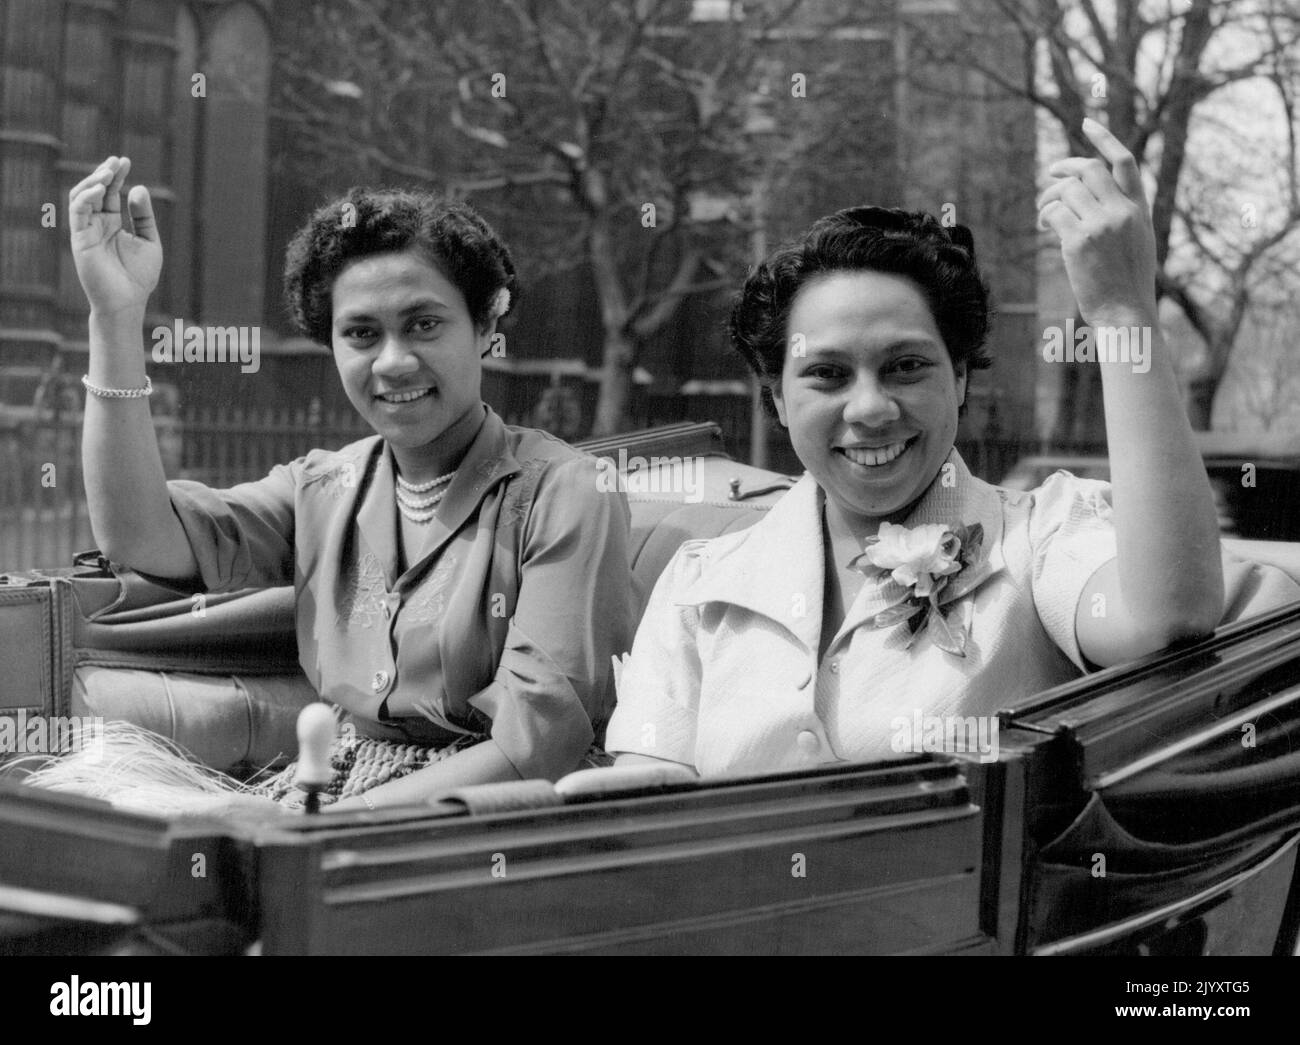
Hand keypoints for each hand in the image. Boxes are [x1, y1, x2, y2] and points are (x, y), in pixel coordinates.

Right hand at [68, 156, 161, 317]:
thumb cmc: (139, 277)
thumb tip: (138, 187)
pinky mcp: (80, 239)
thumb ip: (144, 216)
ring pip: (81, 197)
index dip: (116, 176)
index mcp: (111, 223)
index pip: (110, 193)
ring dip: (93, 181)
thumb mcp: (149, 241)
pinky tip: (99, 189)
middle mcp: (96, 224)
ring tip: (109, 171)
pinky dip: (86, 197)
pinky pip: (78, 212)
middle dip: (104, 173)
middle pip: (94, 190)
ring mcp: (86, 231)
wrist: (128, 302)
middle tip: (117, 161)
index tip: (126, 161)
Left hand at [1036, 118, 1157, 325]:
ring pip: (1067, 190)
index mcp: (1140, 209)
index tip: (1087, 122)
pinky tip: (1045, 227)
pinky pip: (1054, 213)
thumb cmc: (1128, 284)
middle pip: (1089, 168)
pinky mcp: (1079, 241)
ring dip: (1049, 197)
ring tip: (1044, 212)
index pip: (1125, 161)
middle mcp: (1122, 211)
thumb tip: (1091, 197)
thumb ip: (1123, 215)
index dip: (1105, 138)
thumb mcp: (1138, 242)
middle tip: (1050, 176)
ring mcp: (1101, 225)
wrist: (1126, 312)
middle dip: (1064, 167)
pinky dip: (1045, 216)